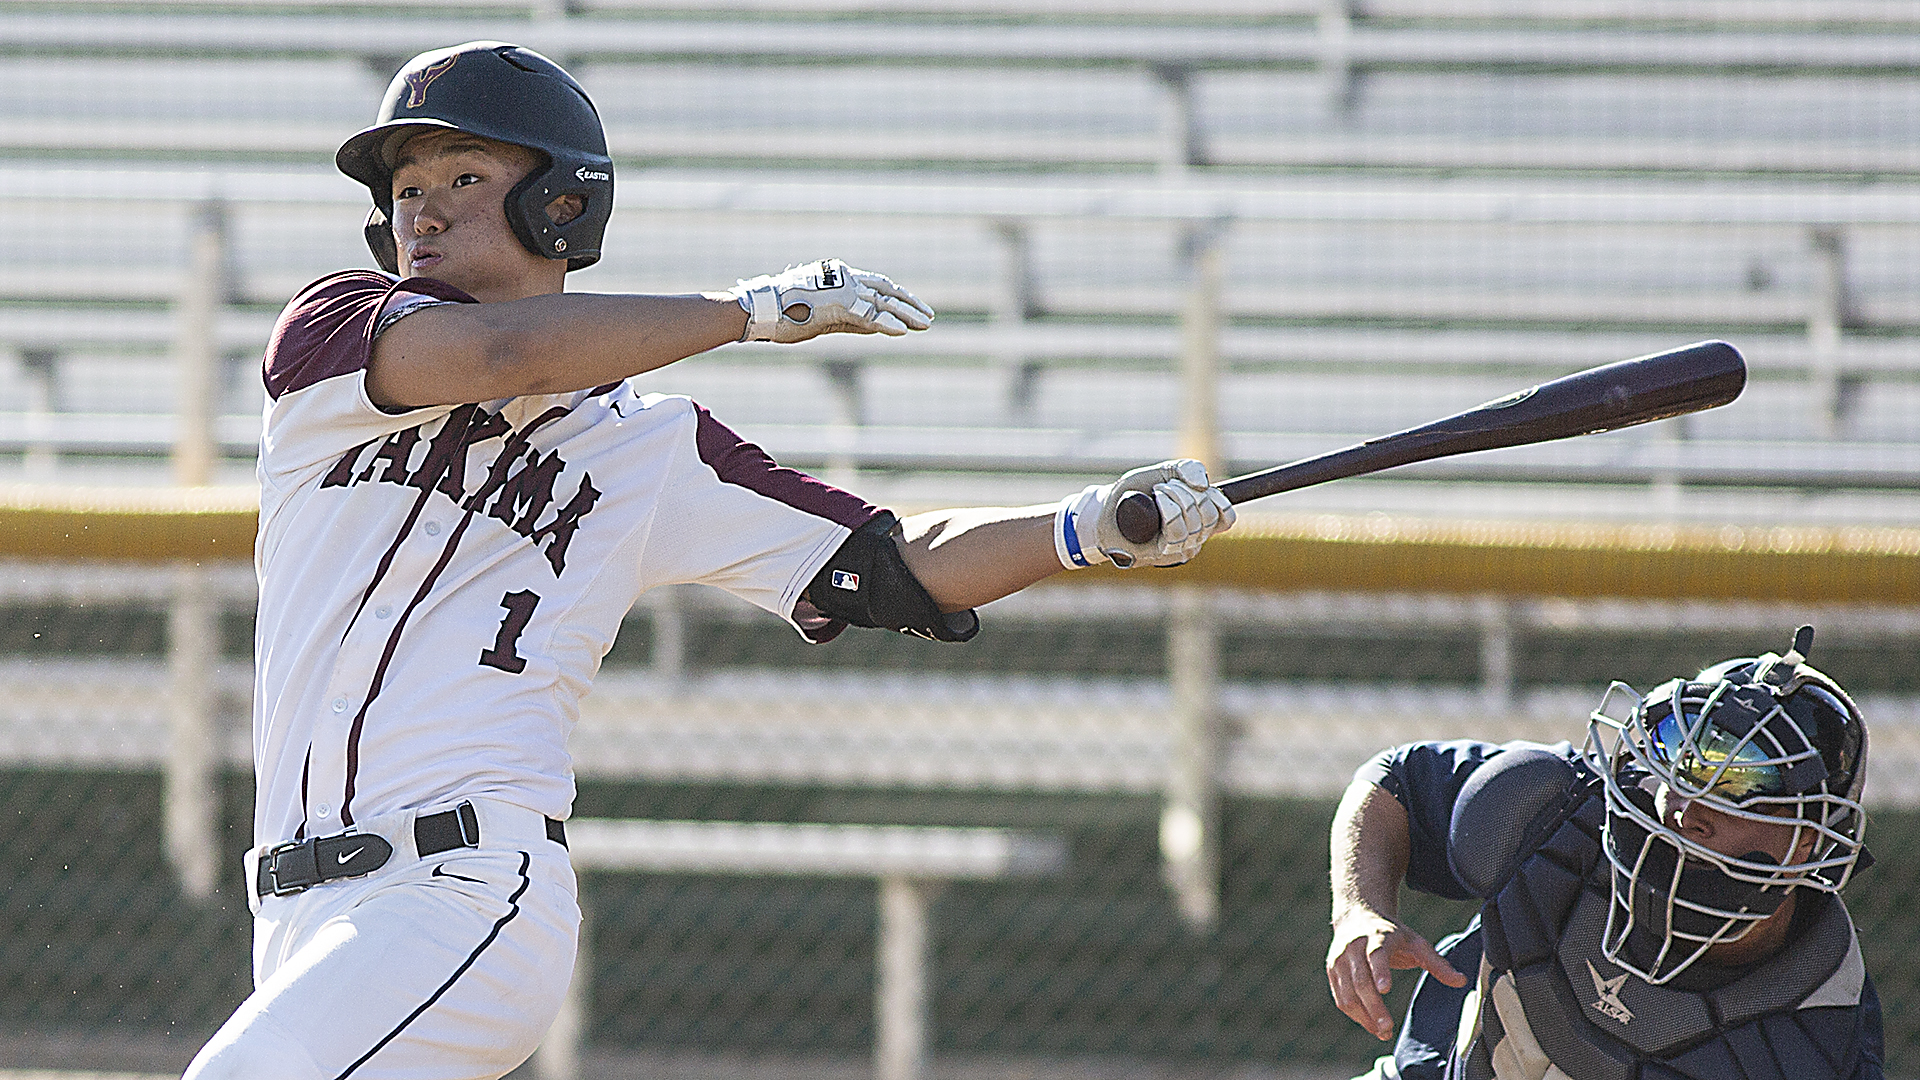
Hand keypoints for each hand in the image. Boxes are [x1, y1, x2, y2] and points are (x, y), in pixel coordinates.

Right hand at [728, 259, 933, 342]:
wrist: (760, 309)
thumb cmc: (783, 314)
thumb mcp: (822, 315)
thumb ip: (849, 319)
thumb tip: (874, 326)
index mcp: (839, 277)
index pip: (876, 285)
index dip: (897, 297)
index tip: (913, 308)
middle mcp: (845, 278)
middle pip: (886, 290)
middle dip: (909, 303)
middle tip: (928, 316)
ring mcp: (842, 288)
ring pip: (882, 301)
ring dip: (906, 314)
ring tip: (924, 325)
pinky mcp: (838, 303)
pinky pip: (869, 314)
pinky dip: (887, 323)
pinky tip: (903, 331)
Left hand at [1055, 459, 1234, 569]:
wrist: (1106, 508)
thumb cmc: (1136, 491)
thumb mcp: (1165, 472)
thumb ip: (1188, 470)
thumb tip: (1204, 485)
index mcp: (1199, 523)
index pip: (1226, 518)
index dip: (1218, 500)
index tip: (1199, 487)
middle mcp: (1193, 540)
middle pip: (1209, 516)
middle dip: (1189, 492)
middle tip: (1165, 486)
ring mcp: (1178, 550)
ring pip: (1194, 523)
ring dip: (1176, 497)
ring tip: (1157, 491)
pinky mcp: (1162, 555)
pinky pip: (1176, 532)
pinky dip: (1169, 509)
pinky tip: (1157, 498)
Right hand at [1326, 907, 1467, 1041]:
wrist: (1356, 916)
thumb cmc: (1392, 934)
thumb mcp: (1416, 943)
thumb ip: (1437, 963)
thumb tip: (1461, 981)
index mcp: (1377, 937)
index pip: (1376, 955)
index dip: (1380, 971)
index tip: (1385, 989)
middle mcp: (1354, 948)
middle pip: (1360, 981)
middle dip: (1373, 1006)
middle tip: (1387, 1027)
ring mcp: (1340, 960)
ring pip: (1347, 994)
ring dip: (1364, 1016)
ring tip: (1383, 1032)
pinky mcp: (1332, 972)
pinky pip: (1341, 999)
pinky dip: (1356, 1015)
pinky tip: (1371, 1026)